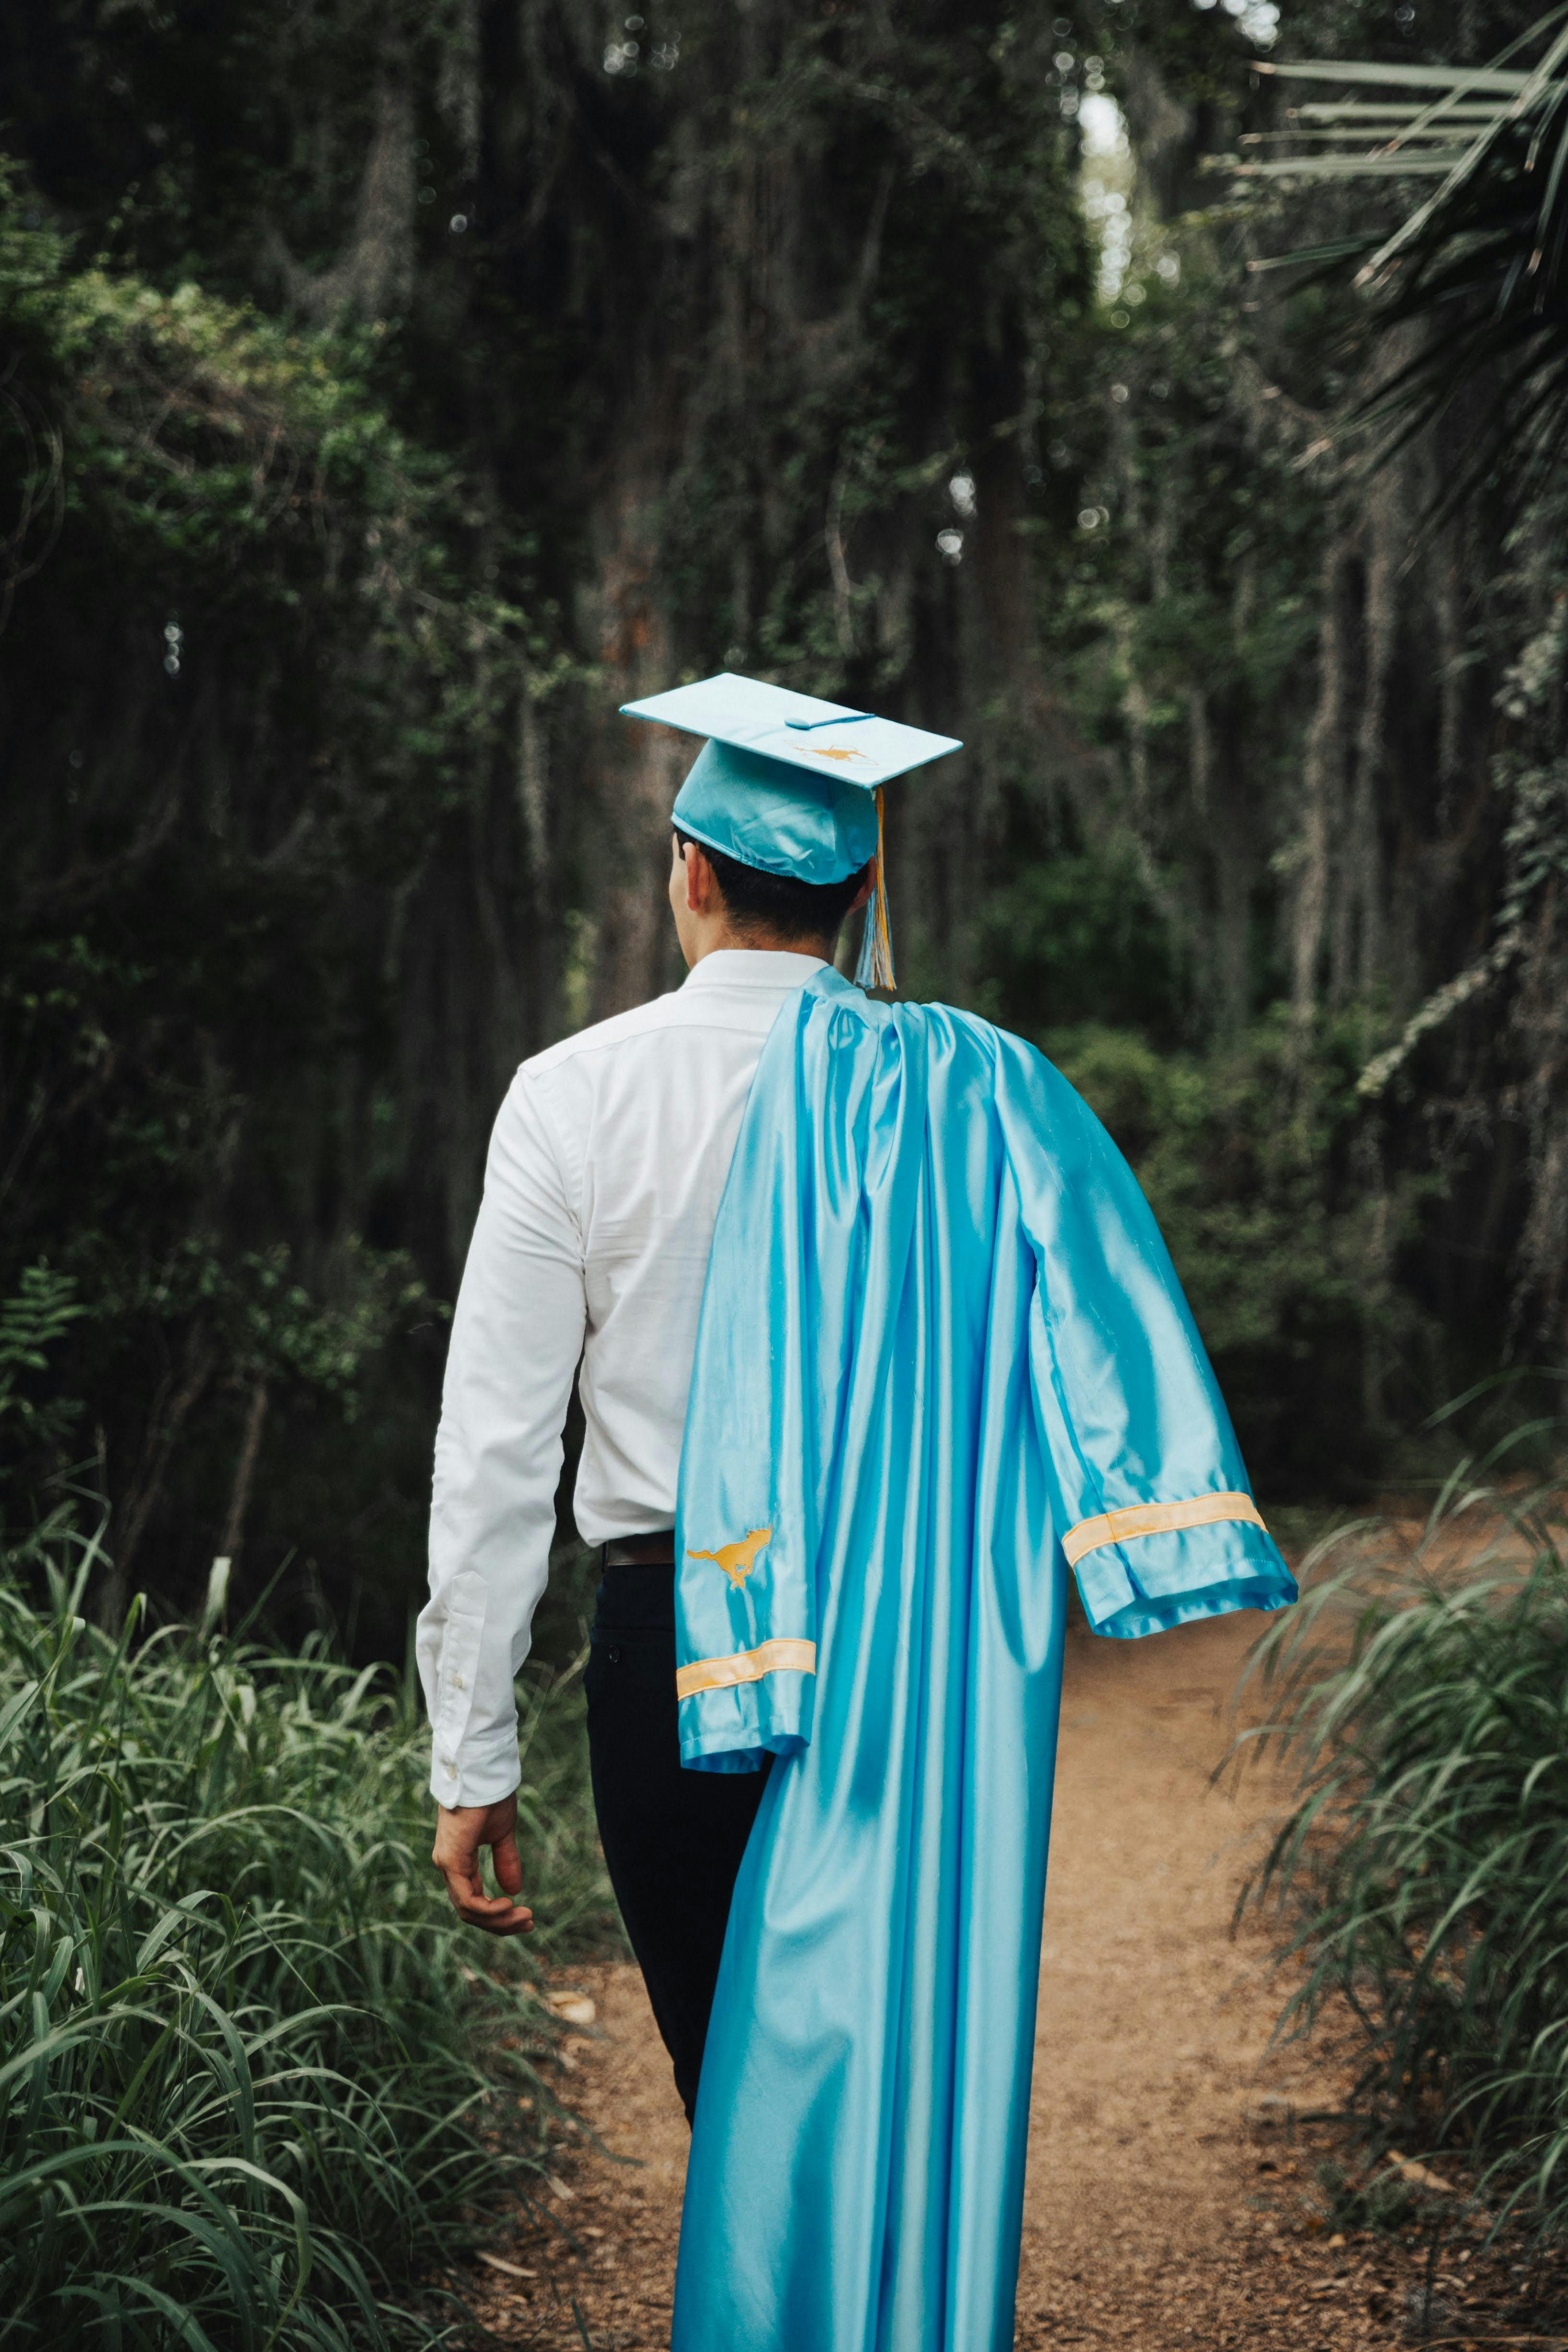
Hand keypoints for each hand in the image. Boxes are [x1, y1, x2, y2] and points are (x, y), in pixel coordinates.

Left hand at [431, 1793, 534, 1935]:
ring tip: (524, 1915)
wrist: (483, 1774)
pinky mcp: (451, 1860)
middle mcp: (448, 1867)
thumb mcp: (503, 1834)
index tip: (526, 1916)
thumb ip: (506, 1861)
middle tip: (529, 1922)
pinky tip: (508, 1904)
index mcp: (458, 1862)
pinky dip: (488, 1909)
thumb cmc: (490, 1796)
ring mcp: (447, 1865)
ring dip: (498, 1919)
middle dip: (501, 1923)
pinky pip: (467, 1899)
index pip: (473, 1902)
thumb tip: (514, 1891)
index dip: (498, 1915)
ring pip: (468, 1910)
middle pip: (470, 1911)